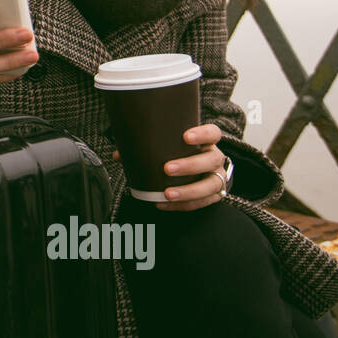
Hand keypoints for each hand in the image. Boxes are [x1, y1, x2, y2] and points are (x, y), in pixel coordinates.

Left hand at [112, 124, 228, 211]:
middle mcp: (215, 158)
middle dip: (190, 165)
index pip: (213, 133)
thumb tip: (119, 154)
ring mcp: (218, 177)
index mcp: (206, 142)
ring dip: (189, 190)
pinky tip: (164, 203)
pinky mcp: (215, 195)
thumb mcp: (169, 147)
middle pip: (211, 160)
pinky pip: (203, 202)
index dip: (202, 134)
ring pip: (211, 185)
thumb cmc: (180, 154)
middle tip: (167, 168)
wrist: (201, 171)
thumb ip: (146, 147)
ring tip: (167, 193)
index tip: (186, 137)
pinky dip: (183, 205)